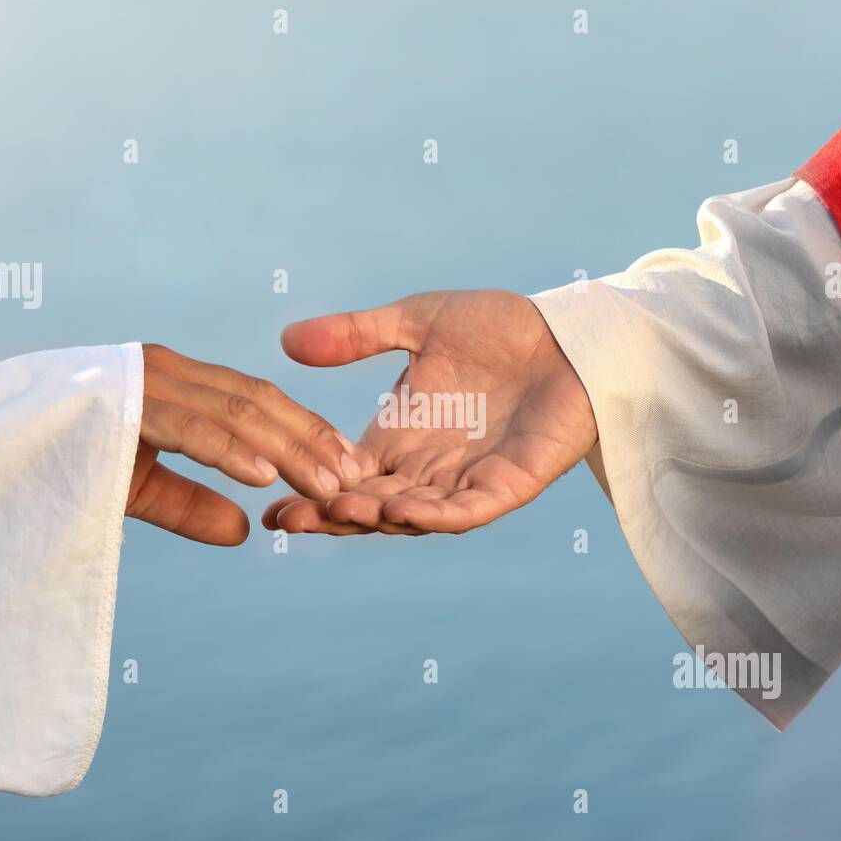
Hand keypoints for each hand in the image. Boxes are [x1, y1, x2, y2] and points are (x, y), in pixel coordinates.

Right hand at [127, 344, 361, 544]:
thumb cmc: (64, 459)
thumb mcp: (141, 487)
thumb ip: (190, 505)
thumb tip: (242, 530)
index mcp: (177, 381)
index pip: (256, 398)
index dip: (305, 428)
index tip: (345, 462)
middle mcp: (168, 371)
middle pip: (259, 401)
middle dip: (311, 440)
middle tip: (353, 477)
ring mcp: (147, 384)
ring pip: (235, 413)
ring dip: (287, 451)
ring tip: (325, 485)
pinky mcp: (126, 408)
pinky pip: (191, 429)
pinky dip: (231, 451)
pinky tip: (264, 476)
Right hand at [261, 289, 596, 534]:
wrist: (568, 330)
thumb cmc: (500, 326)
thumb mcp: (418, 322)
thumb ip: (357, 334)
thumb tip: (287, 341)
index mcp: (399, 437)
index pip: (345, 475)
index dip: (310, 490)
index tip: (272, 500)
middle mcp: (426, 467)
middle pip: (369, 506)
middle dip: (330, 514)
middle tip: (288, 517)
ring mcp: (467, 480)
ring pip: (413, 516)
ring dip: (377, 518)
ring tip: (339, 510)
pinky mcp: (510, 484)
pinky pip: (469, 510)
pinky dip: (438, 515)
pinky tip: (407, 512)